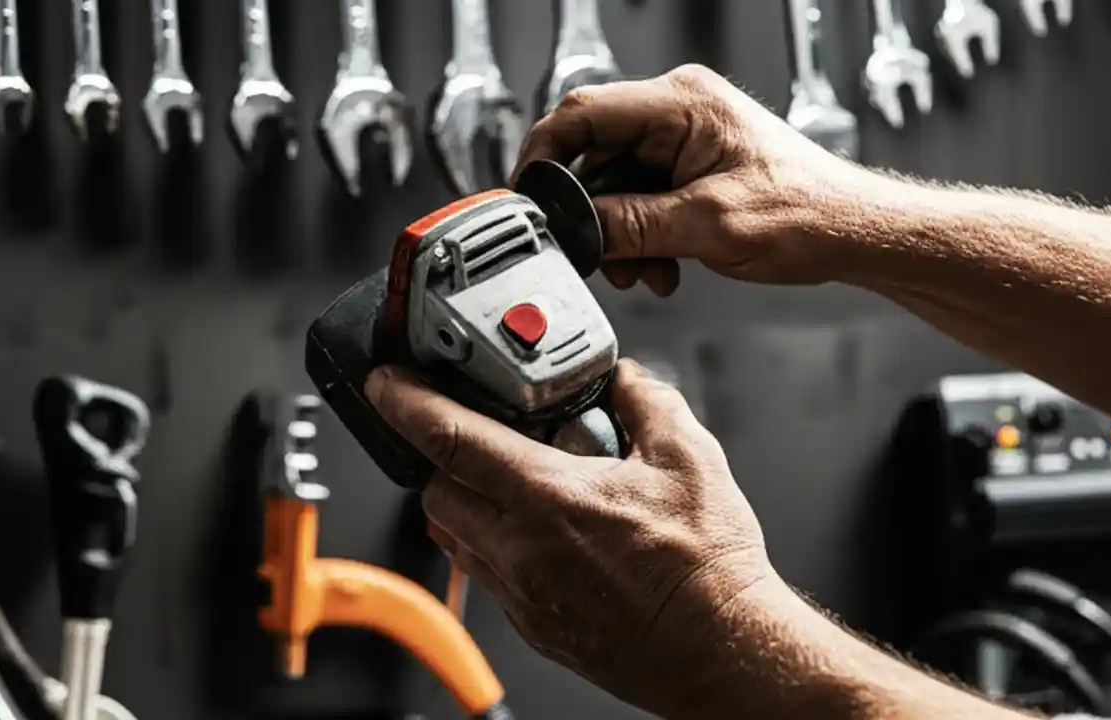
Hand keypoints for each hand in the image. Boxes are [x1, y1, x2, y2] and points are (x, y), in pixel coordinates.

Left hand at [365, 360, 773, 716]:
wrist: (721, 649)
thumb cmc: (708, 568)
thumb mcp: (689, 457)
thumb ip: (647, 401)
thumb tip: (624, 378)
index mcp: (552, 499)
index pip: (453, 441)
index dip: (408, 404)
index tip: (389, 384)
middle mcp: (524, 549)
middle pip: (436, 491)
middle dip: (440, 455)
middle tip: (470, 433)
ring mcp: (523, 594)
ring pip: (453, 537)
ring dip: (462, 502)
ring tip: (505, 482)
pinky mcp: (533, 626)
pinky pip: (484, 576)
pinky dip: (489, 544)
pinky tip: (535, 531)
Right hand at [515, 64, 878, 292]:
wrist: (851, 232)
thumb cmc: (807, 213)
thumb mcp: (706, 226)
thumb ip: (631, 226)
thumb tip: (576, 231)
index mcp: (681, 104)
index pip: (582, 112)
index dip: (545, 155)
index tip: (530, 197)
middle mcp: (678, 110)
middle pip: (596, 156)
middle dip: (595, 216)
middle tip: (602, 258)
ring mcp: (684, 138)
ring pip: (617, 185)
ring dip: (622, 235)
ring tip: (646, 272)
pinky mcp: (691, 166)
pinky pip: (642, 197)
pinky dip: (643, 236)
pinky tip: (663, 267)